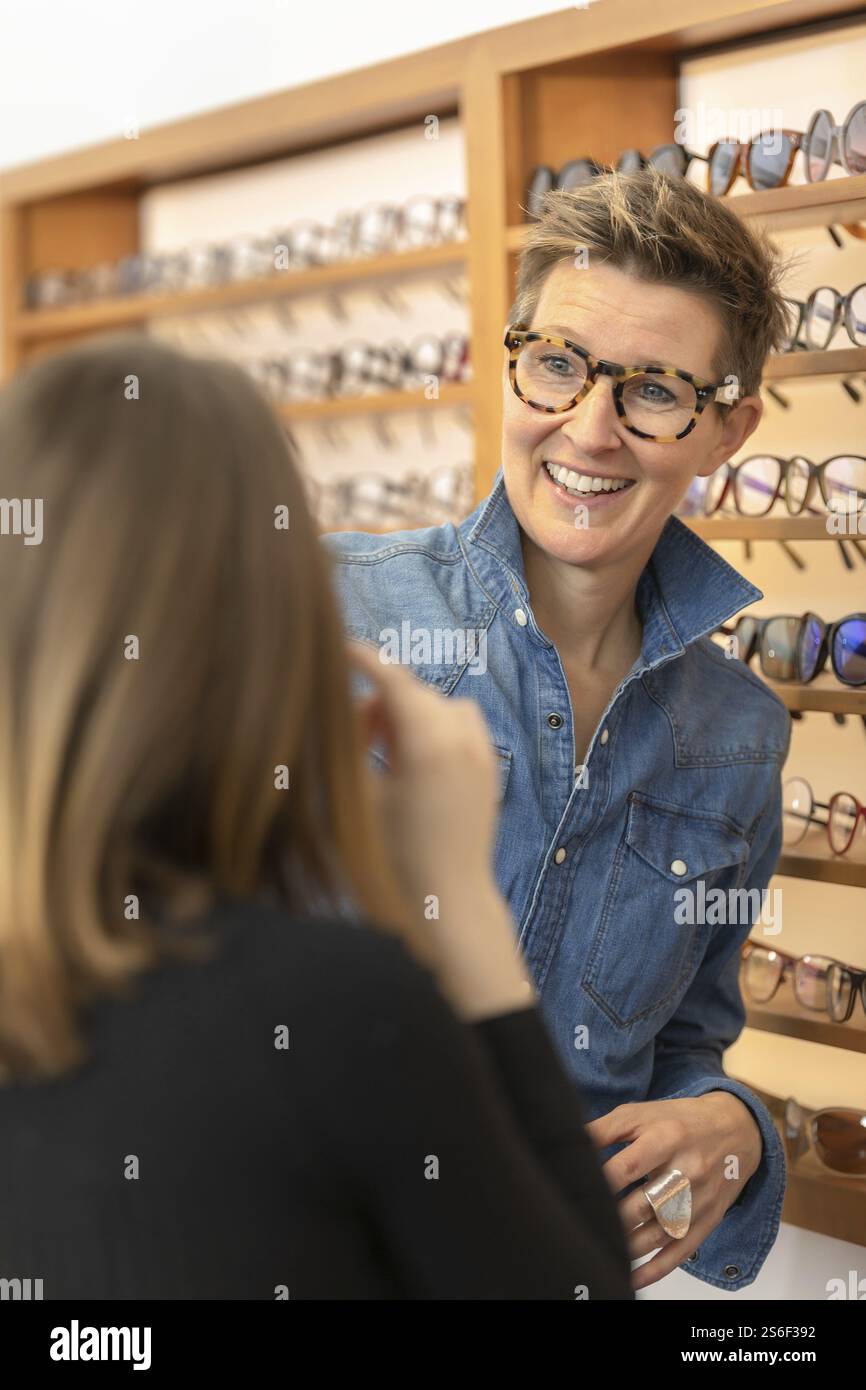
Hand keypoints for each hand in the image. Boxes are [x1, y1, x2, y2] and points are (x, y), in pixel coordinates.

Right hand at [346, 639, 533, 1019]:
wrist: (448, 903)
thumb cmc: (393, 858)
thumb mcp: (359, 797)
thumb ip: (351, 743)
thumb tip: (345, 705)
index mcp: (430, 744)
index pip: (395, 682)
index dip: (366, 660)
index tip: (342, 649)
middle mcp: (464, 741)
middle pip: (417, 693)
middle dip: (383, 698)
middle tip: (353, 729)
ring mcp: (483, 755)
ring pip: (441, 706)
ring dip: (411, 712)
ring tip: (383, 748)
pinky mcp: (490, 770)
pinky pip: (461, 727)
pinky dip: (434, 728)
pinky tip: (410, 762)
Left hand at [586, 1092, 762, 1289]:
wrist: (736, 1129)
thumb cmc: (679, 1120)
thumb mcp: (642, 1113)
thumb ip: (604, 1128)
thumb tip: (570, 1142)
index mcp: (665, 1137)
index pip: (627, 1167)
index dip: (600, 1183)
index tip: (576, 1192)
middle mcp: (686, 1170)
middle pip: (643, 1205)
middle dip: (612, 1219)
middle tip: (584, 1225)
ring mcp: (699, 1199)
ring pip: (660, 1234)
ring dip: (628, 1249)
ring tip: (601, 1249)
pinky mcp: (707, 1220)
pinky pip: (681, 1251)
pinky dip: (656, 1269)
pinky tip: (633, 1278)